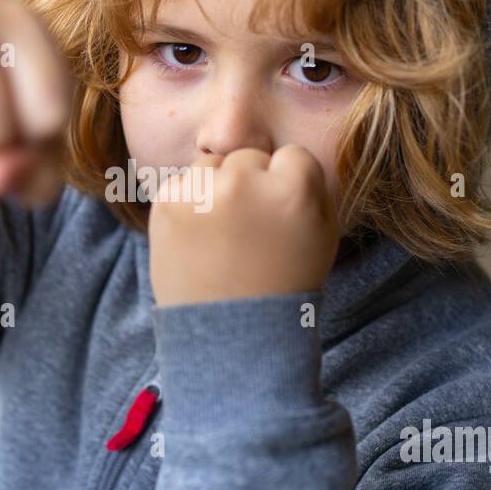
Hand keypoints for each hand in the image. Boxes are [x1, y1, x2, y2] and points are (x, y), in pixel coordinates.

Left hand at [148, 145, 340, 306]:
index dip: (288, 187)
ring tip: (223, 237)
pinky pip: (181, 185)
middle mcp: (245, 183)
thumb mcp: (324, 235)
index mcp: (292, 190)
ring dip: (216, 190)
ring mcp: (201, 193)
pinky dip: (188, 207)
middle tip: (249, 231)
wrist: (232, 333)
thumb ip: (312, 186)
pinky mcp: (166, 204)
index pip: (292, 156)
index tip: (281, 218)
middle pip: (249, 157)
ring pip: (211, 166)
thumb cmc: (284, 283)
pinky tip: (200, 241)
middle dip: (251, 185)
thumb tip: (286, 156)